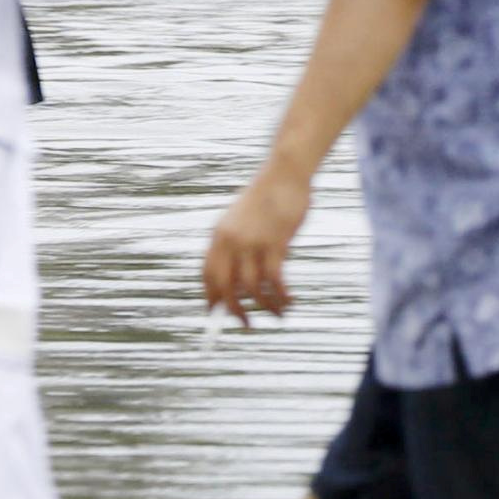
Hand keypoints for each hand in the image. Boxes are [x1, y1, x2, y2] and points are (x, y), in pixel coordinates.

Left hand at [204, 162, 313, 325]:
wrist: (285, 173)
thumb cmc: (267, 197)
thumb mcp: (243, 219)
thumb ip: (236, 244)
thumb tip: (238, 279)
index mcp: (219, 235)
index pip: (208, 274)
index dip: (211, 297)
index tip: (217, 313)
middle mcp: (231, 241)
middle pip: (226, 287)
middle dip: (235, 312)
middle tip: (246, 325)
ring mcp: (253, 242)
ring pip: (253, 288)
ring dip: (266, 307)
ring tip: (279, 314)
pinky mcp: (276, 242)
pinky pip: (275, 279)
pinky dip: (282, 295)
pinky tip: (290, 301)